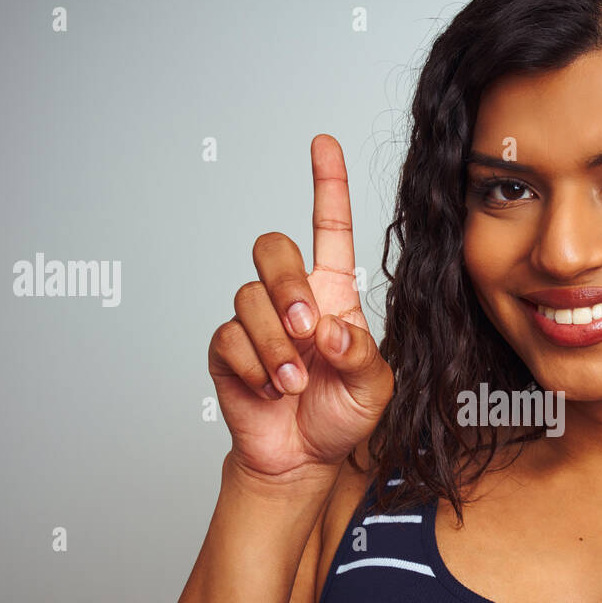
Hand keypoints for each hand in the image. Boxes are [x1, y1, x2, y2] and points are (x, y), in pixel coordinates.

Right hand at [206, 134, 393, 481]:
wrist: (302, 459)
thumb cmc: (341, 415)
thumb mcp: (374, 388)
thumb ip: (361, 353)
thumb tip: (329, 328)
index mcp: (333, 294)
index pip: (329, 228)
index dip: (327, 185)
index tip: (323, 143)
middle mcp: (292, 299)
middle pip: (272, 248)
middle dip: (286, 284)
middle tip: (306, 329)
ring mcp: (256, 322)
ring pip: (248, 298)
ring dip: (275, 344)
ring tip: (293, 382)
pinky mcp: (228, 350)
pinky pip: (229, 338)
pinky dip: (254, 367)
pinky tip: (270, 389)